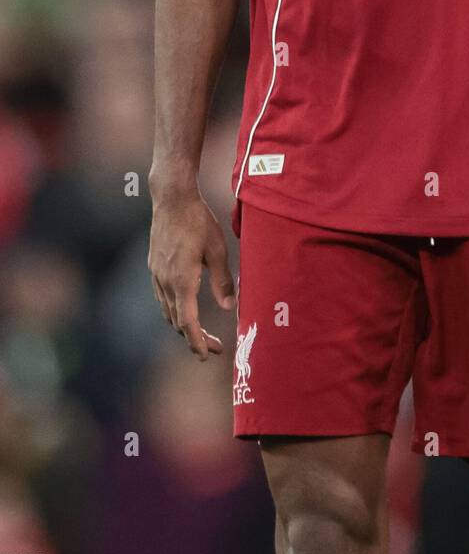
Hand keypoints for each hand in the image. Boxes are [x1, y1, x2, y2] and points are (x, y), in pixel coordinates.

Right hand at [148, 177, 235, 358]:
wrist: (172, 198)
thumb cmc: (199, 221)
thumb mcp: (218, 249)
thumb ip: (222, 280)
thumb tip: (230, 307)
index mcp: (182, 280)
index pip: (187, 323)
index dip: (197, 342)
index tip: (206, 355)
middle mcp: (165, 281)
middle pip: (177, 321)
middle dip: (194, 338)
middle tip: (214, 348)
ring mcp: (156, 274)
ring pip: (167, 311)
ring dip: (183, 325)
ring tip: (201, 332)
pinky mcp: (153, 266)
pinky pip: (162, 297)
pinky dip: (174, 309)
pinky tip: (185, 307)